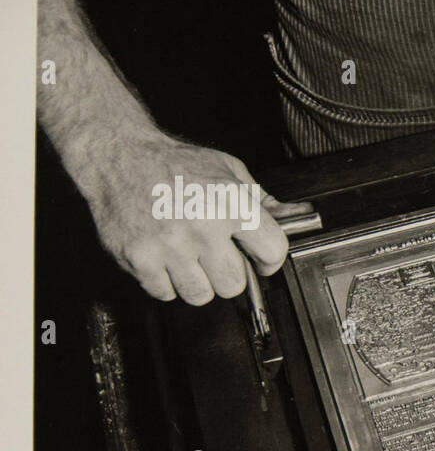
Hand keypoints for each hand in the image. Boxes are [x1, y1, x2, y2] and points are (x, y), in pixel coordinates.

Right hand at [74, 131, 304, 304]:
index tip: (259, 258)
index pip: (273, 251)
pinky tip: (164, 258)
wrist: (117, 155)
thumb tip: (299, 216)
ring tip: (188, 257)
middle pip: (234, 284)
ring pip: (200, 295)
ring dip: (197, 282)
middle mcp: (201, 226)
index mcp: (229, 202)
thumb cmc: (174, 163)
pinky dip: (166, 282)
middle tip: (216, 256)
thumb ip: (262, 201)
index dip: (269, 258)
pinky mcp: (139, 258)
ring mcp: (168, 245)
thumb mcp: (227, 170)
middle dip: (229, 273)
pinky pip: (165, 294)